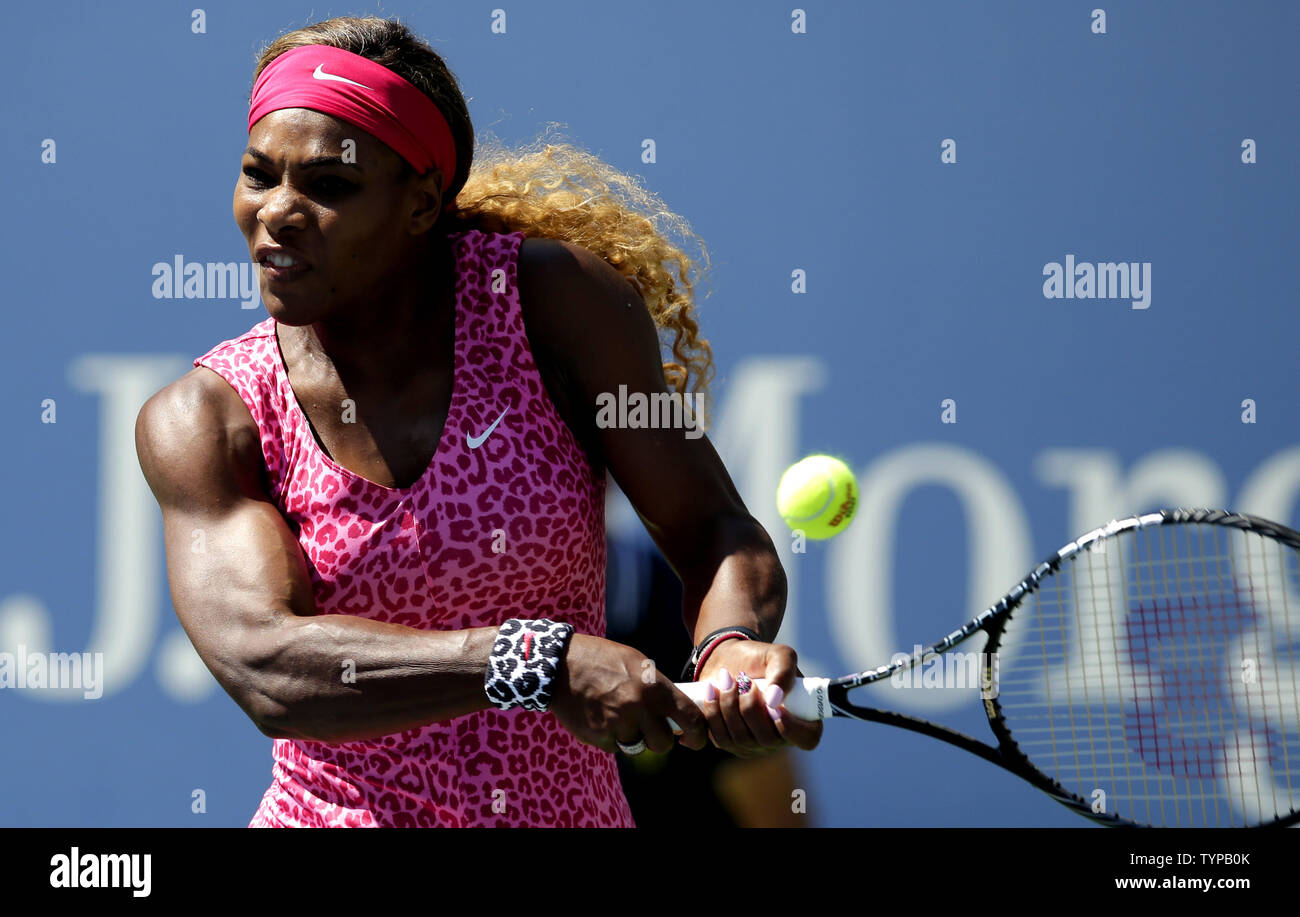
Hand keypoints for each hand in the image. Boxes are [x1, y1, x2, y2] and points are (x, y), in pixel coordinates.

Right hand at [549, 634, 708, 754]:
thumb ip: (658, 688)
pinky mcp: (598, 736)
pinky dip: (609, 737)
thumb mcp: (637, 663)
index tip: (693, 739)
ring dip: (631, 737)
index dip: (697, 734)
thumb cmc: (602, 659)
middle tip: (647, 727)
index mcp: (654, 687)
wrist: (561, 664)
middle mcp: (639, 707)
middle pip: (662, 743)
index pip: (689, 718)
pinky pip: (613, 746)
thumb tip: (677, 712)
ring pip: (636, 746)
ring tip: (616, 715)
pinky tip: (598, 715)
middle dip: (657, 739)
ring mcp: (617, 724)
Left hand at [694, 638, 822, 756]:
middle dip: (750, 707)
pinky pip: (721, 738)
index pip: (807, 738)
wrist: (728, 661)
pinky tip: (712, 691)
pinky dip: (714, 712)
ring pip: (741, 739)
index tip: (776, 708)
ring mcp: (755, 745)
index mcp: (801, 717)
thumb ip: (784, 670)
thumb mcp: (777, 655)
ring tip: (726, 679)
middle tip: (742, 680)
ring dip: (730, 705)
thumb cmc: (759, 659)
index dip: (793, 729)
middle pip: (767, 739)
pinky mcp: (731, 744)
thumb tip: (775, 698)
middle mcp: (780, 738)